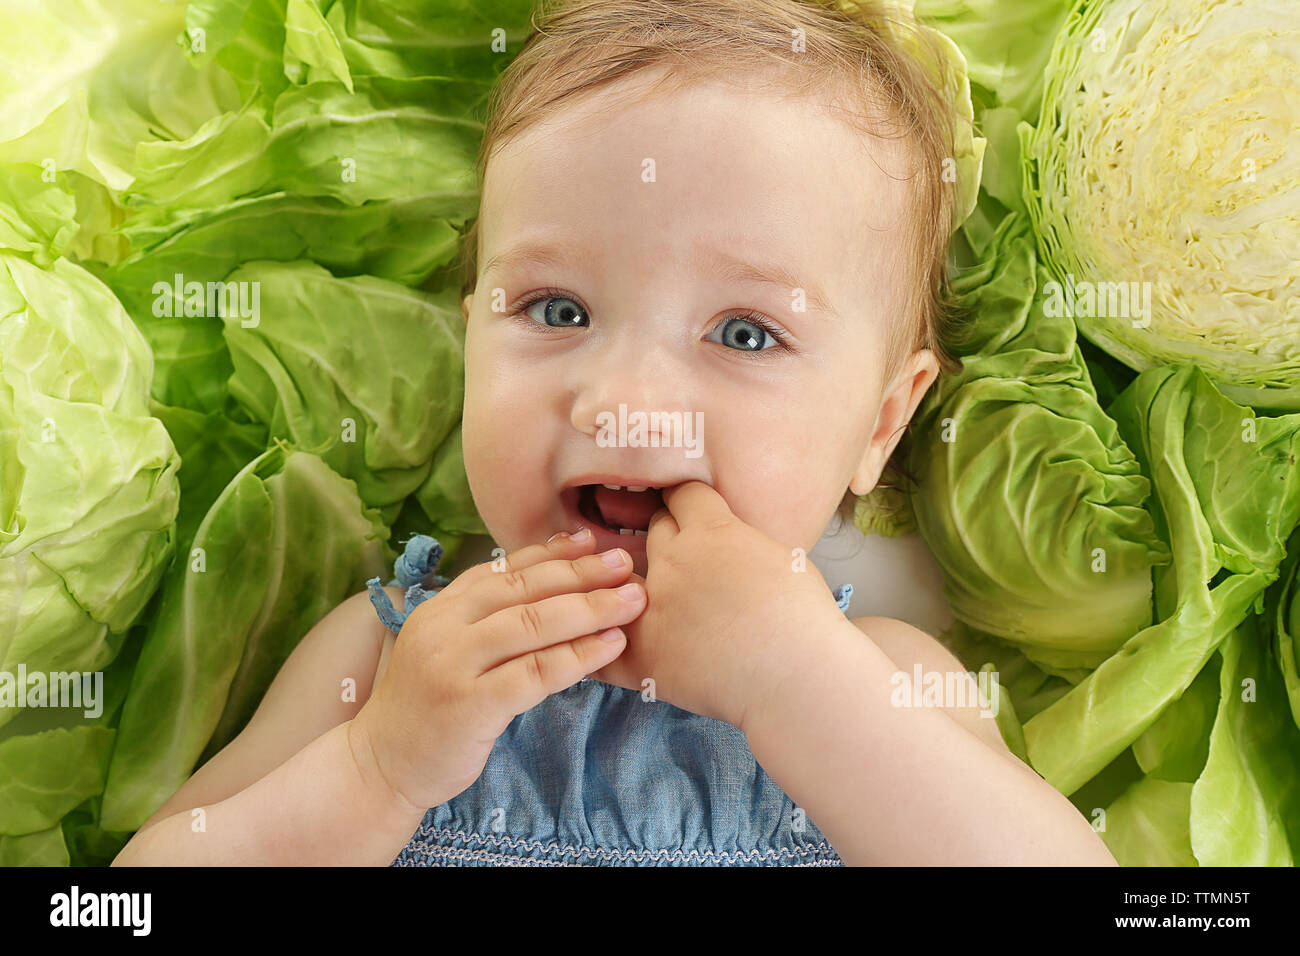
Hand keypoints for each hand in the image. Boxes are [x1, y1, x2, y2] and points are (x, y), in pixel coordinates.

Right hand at [351, 529, 645, 810]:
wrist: (381, 766)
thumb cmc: (427, 707)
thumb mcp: (449, 649)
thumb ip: (487, 619)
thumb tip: (551, 584)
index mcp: (441, 608)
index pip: (505, 570)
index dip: (552, 553)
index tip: (593, 542)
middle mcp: (444, 627)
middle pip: (524, 590)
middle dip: (580, 574)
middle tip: (625, 565)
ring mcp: (454, 665)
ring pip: (532, 624)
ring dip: (589, 609)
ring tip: (631, 601)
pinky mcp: (470, 705)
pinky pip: (535, 673)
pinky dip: (578, 656)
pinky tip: (611, 647)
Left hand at [590, 480, 846, 730]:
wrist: (797, 676)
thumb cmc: (804, 617)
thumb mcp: (783, 555)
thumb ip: (743, 541)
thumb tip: (733, 542)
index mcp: (712, 530)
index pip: (682, 495)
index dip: (686, 502)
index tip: (687, 509)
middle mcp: (674, 560)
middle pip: (655, 531)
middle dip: (668, 538)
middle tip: (684, 556)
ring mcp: (653, 606)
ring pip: (625, 580)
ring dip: (634, 583)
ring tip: (645, 594)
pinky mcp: (643, 654)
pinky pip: (602, 644)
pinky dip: (598, 643)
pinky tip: (597, 643)